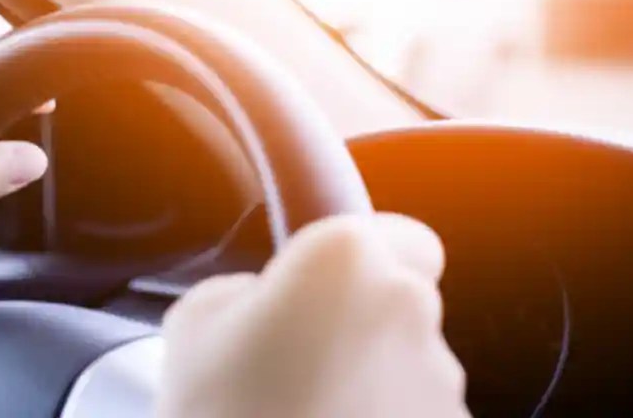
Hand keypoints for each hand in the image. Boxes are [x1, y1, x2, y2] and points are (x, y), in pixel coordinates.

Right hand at [158, 213, 467, 417]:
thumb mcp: (192, 326)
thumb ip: (242, 289)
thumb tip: (258, 301)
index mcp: (344, 259)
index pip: (399, 233)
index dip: (366, 260)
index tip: (326, 285)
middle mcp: (408, 308)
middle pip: (401, 300)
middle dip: (358, 323)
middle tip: (297, 360)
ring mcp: (439, 380)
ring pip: (410, 362)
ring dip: (369, 378)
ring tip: (304, 411)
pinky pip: (414, 410)